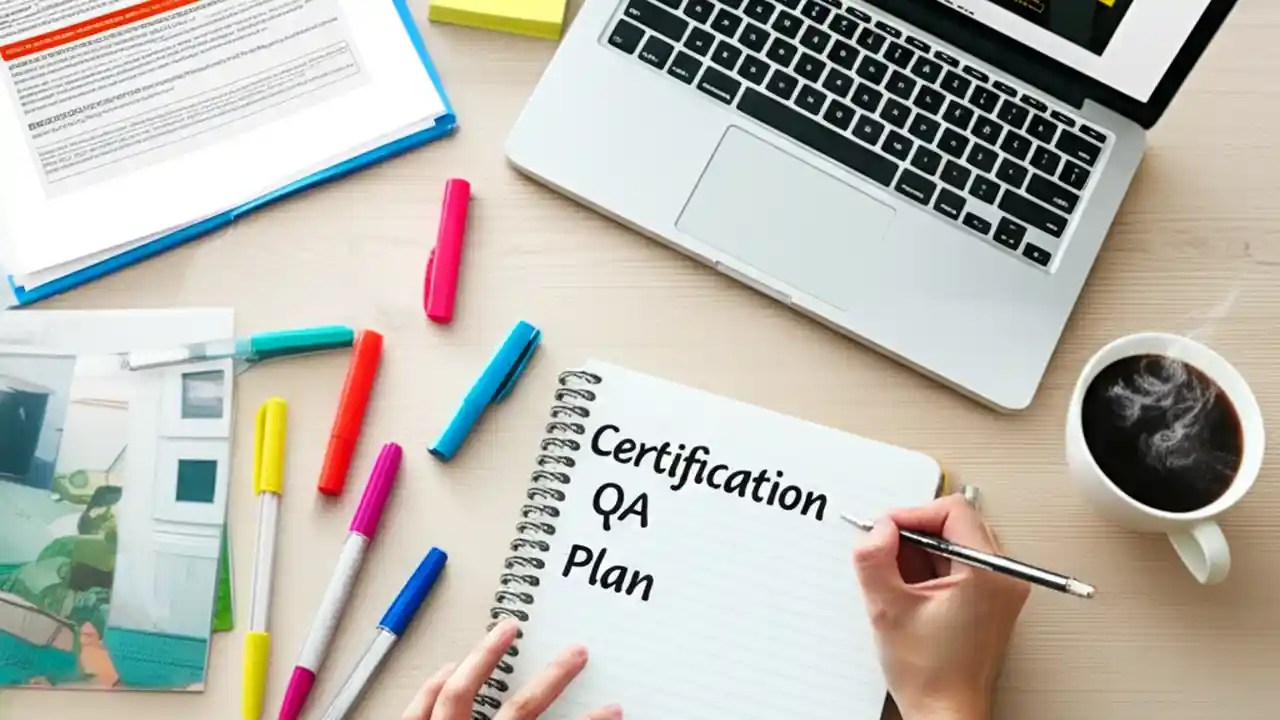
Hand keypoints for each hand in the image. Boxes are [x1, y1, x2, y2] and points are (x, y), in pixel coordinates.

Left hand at [403, 620, 621, 719]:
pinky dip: (434, 686)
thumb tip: (583, 719)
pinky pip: (417, 711)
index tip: (614, 709)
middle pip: (519, 711)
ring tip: (507, 629)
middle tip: (577, 653)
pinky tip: (448, 668)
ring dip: (485, 657)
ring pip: (459, 694)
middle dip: (552, 679)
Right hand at [852, 496, 1029, 719]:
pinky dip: (931, 567)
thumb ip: (875, 559)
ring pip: (956, 542)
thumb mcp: (888, 609)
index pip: (953, 510)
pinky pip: (960, 564)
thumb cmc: (929, 674)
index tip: (885, 530)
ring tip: (897, 577)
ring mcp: (1000, 589)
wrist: (946, 713)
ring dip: (921, 551)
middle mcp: (1003, 577)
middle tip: (886, 550)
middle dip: (915, 532)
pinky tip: (910, 590)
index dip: (912, 514)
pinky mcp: (990, 600)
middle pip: (957, 522)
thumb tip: (877, 529)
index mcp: (987, 573)